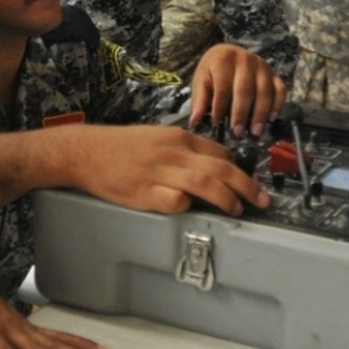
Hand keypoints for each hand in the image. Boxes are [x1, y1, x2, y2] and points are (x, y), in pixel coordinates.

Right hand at [75, 123, 266, 216]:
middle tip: (262, 200)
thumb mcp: (156, 138)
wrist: (86, 153)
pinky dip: (187, 206)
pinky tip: (190, 210)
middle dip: (247, 186)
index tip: (247, 182)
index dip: (239, 169)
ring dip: (227, 199)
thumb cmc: (120, 147)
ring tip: (238, 211)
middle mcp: (172, 153)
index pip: (219, 152)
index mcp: (177, 138)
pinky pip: (174, 202)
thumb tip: (211, 165)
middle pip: (221, 168)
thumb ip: (182, 151)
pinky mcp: (144, 193)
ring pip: (204, 184)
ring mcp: (158, 173)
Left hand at [189, 43, 285, 137]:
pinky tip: (271, 119)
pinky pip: (280, 89)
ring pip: (264, 91)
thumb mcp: (201, 80)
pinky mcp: (274, 74)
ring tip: (255, 131)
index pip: (223, 86)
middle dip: (241, 113)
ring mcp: (262, 66)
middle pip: (245, 89)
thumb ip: (199, 100)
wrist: (227, 53)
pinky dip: (278, 104)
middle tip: (237, 132)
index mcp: (224, 59)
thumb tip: (194, 122)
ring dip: (260, 113)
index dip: (219, 106)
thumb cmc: (212, 70)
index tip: (216, 123)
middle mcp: (246, 60)